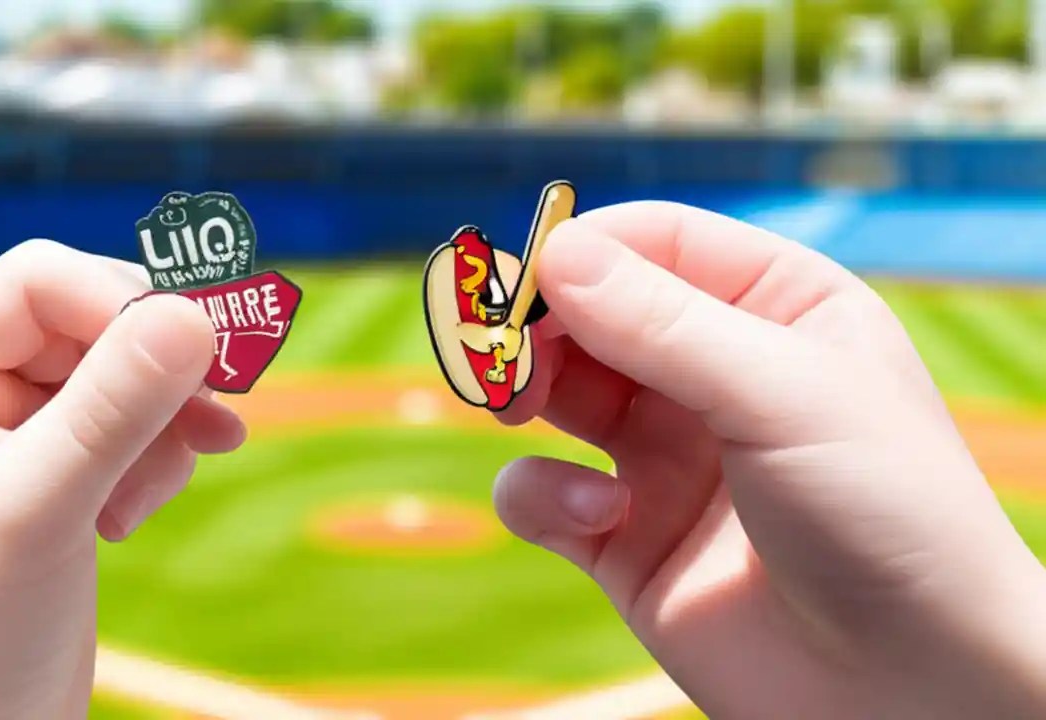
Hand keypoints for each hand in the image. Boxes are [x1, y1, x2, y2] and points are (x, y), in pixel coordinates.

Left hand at [0, 241, 244, 719]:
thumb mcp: (39, 513)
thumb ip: (113, 408)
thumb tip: (192, 313)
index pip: (38, 282)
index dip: (123, 306)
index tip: (202, 357)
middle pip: (87, 319)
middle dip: (152, 373)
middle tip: (212, 420)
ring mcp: (1, 427)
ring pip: (120, 369)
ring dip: (158, 424)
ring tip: (143, 498)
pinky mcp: (48, 465)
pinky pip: (128, 419)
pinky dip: (154, 456)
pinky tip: (132, 514)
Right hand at [495, 203, 1045, 718]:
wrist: (906, 687)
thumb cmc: (884, 515)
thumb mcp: (782, 395)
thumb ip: (662, 322)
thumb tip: (555, 253)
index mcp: (776, 307)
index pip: (654, 242)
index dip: (582, 250)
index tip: (522, 278)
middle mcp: (714, 372)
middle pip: (591, 312)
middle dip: (538, 325)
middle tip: (498, 347)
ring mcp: (666, 455)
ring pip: (557, 391)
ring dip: (525, 392)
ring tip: (517, 407)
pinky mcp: (623, 538)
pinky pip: (544, 494)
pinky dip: (543, 498)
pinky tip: (598, 520)